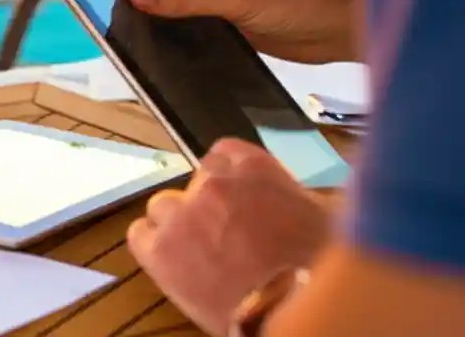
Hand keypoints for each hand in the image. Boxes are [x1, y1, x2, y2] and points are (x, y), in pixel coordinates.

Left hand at [127, 139, 328, 335]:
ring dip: (178, 225)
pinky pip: (140, 234)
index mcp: (252, 167)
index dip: (229, 179)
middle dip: (207, 205)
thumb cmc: (317, 266)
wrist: (291, 311)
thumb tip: (298, 195)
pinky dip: (154, 245)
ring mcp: (181, 214)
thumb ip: (296, 194)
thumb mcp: (324, 216)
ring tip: (199, 253)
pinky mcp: (159, 248)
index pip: (225, 153)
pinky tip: (173, 262)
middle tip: (225, 235)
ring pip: (164, 207)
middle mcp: (212, 182)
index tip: (237, 200)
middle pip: (195, 183)